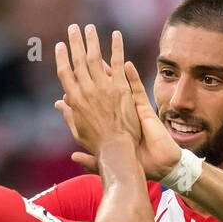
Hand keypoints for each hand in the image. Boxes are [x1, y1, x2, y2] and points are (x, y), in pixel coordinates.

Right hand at [53, 24, 138, 156]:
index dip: (62, 57)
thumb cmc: (97, 144)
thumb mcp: (78, 130)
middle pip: (78, 61)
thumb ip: (68, 114)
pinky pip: (118, 63)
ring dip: (91, 40)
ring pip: (96, 58)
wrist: (117, 149)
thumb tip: (58, 103)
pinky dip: (117, 47)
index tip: (60, 45)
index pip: (65, 73)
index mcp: (75, 100)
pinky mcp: (121, 88)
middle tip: (73, 28)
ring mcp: (104, 87)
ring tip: (89, 27)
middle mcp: (87, 90)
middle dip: (75, 42)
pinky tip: (116, 34)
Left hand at [70, 59, 180, 179]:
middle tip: (83, 55)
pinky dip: (132, 78)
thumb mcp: (105, 161)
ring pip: (119, 86)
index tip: (70, 81)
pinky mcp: (144, 111)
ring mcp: (131, 110)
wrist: (152, 166)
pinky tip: (126, 65)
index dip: (81, 93)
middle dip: (92, 73)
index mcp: (109, 122)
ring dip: (111, 69)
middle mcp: (118, 112)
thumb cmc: (131, 164)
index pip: (91, 103)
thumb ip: (89, 158)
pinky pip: (137, 91)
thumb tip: (73, 156)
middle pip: (103, 88)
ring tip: (102, 56)